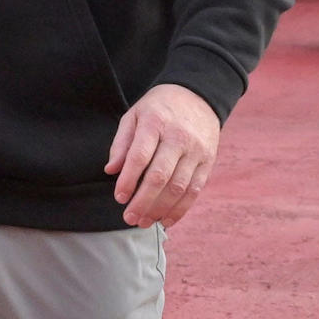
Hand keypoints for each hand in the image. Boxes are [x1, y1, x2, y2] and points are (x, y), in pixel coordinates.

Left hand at [107, 82, 222, 225]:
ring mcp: (196, 151)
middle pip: (160, 176)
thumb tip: (111, 170)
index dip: (129, 180)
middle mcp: (179, 137)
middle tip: (129, 218)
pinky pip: (194, 190)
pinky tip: (166, 220)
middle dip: (143, 202)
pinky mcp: (208, 162)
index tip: (119, 197)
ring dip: (160, 209)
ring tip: (144, 222)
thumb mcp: (135, 115)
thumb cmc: (159, 109)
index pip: (140, 156)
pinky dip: (180, 209)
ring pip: (178, 187)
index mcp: (156, 123)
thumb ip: (121, 143)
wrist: (198, 96)